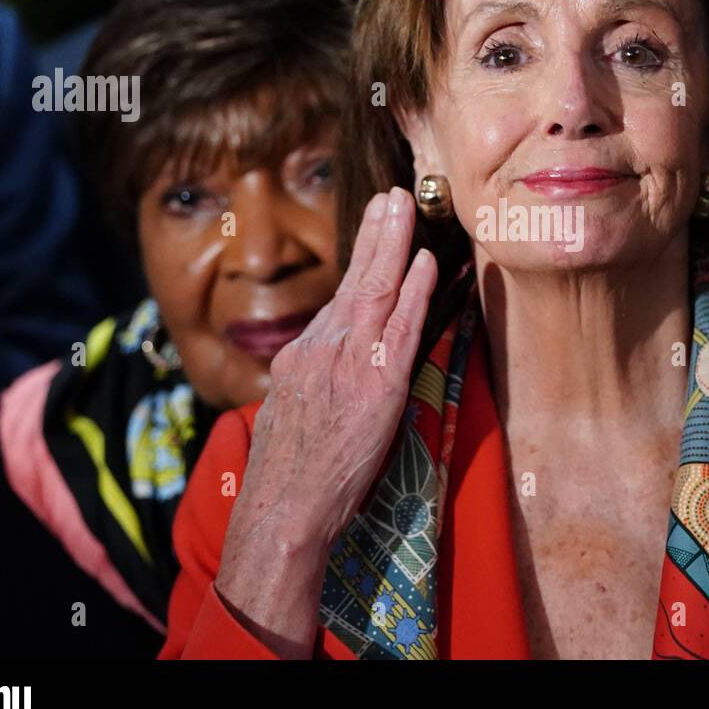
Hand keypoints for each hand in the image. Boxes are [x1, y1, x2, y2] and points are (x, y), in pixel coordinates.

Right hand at [213, 186, 437, 656]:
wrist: (282, 511)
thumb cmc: (285, 479)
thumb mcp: (283, 417)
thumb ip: (306, 384)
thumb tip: (320, 369)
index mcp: (299, 359)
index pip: (337, 303)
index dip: (360, 267)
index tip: (372, 234)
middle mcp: (320, 351)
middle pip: (351, 281)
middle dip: (373, 234)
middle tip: (390, 197)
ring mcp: (347, 364)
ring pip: (374, 290)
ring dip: (392, 243)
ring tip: (405, 206)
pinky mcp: (376, 386)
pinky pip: (401, 327)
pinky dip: (413, 290)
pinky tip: (425, 262)